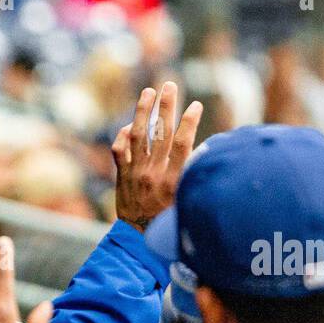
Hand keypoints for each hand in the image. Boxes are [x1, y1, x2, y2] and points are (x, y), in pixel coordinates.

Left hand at [112, 82, 202, 231]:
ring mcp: (134, 174)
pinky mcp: (122, 176)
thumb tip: (204, 151)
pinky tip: (131, 125)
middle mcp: (153, 174)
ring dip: (143, 112)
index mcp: (173, 181)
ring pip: (137, 136)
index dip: (190, 122)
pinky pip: (119, 151)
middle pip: (160, 134)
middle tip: (170, 85)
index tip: (196, 105)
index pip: (183, 145)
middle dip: (166, 107)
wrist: (139, 237)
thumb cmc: (169, 219)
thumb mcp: (186, 201)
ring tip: (148, 92)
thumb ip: (191, 176)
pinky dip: (123, 136)